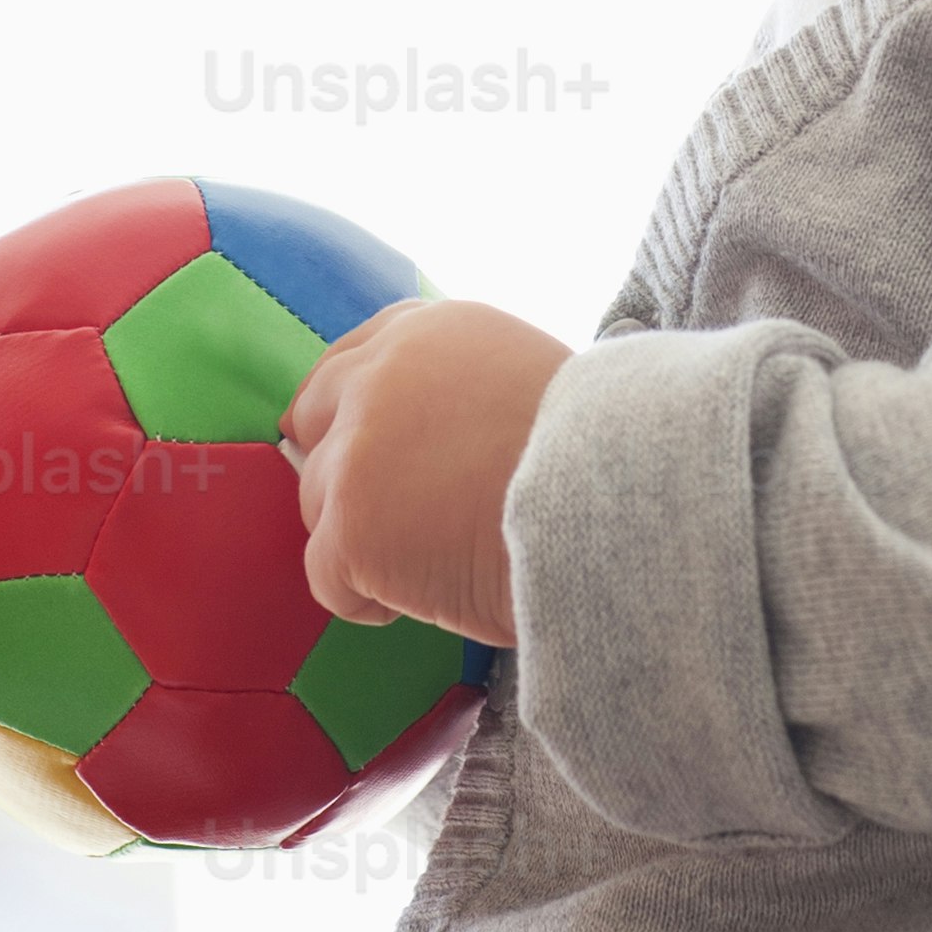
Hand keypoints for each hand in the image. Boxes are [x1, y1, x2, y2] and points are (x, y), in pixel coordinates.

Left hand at [280, 293, 571, 642]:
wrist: (617, 505)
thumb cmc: (598, 458)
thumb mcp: (524, 381)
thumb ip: (460, 390)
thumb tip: (428, 441)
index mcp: (430, 330)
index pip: (352, 358)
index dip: (355, 412)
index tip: (375, 454)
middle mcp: (380, 375)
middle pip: (314, 423)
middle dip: (343, 472)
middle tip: (395, 518)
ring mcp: (357, 450)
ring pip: (319, 503)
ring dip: (366, 538)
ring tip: (442, 559)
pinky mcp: (350, 527)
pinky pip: (328, 578)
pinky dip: (368, 600)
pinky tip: (433, 594)